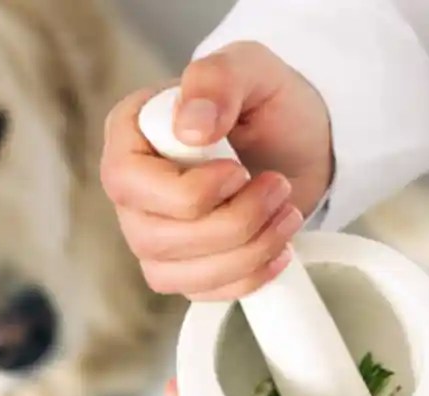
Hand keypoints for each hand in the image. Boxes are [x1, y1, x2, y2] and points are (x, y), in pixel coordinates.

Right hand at [99, 41, 333, 300]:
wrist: (302, 142)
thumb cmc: (270, 102)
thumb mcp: (251, 69)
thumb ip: (216, 81)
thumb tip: (189, 129)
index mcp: (131, 134)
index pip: (126, 181)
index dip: (187, 191)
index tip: (238, 170)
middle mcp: (133, 190)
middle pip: (152, 237)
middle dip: (230, 224)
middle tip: (277, 188)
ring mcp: (154, 233)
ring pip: (174, 274)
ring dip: (244, 253)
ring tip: (286, 214)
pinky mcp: (184, 266)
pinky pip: (202, 293)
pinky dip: (248, 278)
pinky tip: (279, 249)